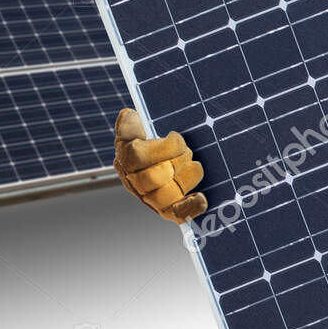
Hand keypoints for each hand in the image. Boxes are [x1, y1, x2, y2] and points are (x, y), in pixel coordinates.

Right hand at [114, 109, 205, 223]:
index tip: (175, 136)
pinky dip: (189, 207)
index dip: (162, 146)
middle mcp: (135, 183)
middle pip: (153, 177)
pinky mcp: (167, 210)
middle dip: (177, 159)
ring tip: (194, 165)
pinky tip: (201, 198)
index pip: (137, 156)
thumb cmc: (151, 145)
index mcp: (126, 160)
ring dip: (186, 176)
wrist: (161, 164)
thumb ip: (131, 126)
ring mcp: (151, 199)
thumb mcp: (136, 133)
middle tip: (186, 150)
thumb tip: (128, 114)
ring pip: (166, 194)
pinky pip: (176, 214)